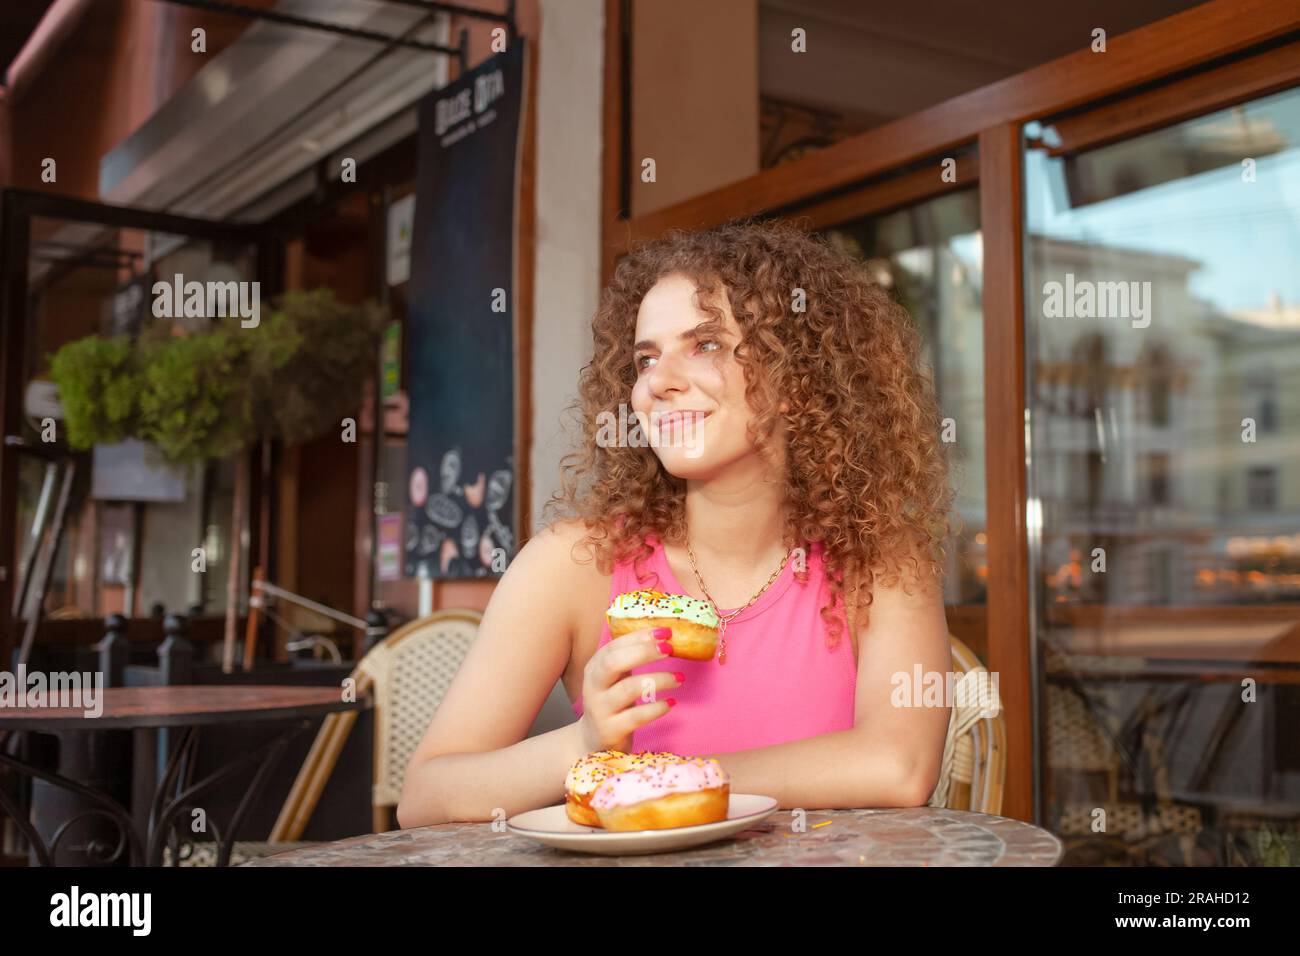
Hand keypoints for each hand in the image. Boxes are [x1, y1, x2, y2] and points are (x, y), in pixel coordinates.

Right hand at [577, 626, 681, 752]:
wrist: (593, 740)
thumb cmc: (611, 701)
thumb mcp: (615, 677)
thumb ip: (631, 658)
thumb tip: (665, 636)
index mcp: (595, 667)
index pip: (614, 645)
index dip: (639, 637)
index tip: (665, 632)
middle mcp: (593, 685)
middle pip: (614, 662)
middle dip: (643, 652)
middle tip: (670, 650)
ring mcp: (600, 709)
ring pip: (628, 689)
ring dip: (658, 680)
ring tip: (679, 679)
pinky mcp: (611, 730)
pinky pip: (636, 716)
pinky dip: (656, 708)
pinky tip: (671, 703)